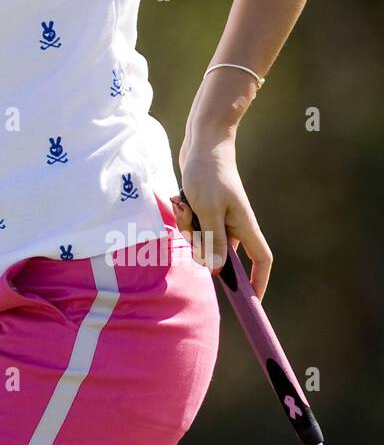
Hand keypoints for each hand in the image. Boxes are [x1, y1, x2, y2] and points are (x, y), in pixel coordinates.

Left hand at [172, 132, 272, 300]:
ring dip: (190, 229)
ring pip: (203, 240)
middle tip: (192, 223)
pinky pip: (194, 226)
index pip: (261, 259)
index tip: (252, 301)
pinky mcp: (205, 209)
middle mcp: (235, 224)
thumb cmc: (208, 173)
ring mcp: (219, 217)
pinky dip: (186, 218)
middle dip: (202, 247)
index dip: (259, 281)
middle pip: (220, 253)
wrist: (203, 143)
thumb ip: (212, 240)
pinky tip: (182, 200)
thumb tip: (217, 270)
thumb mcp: (207, 209)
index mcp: (244, 225)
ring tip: (186, 204)